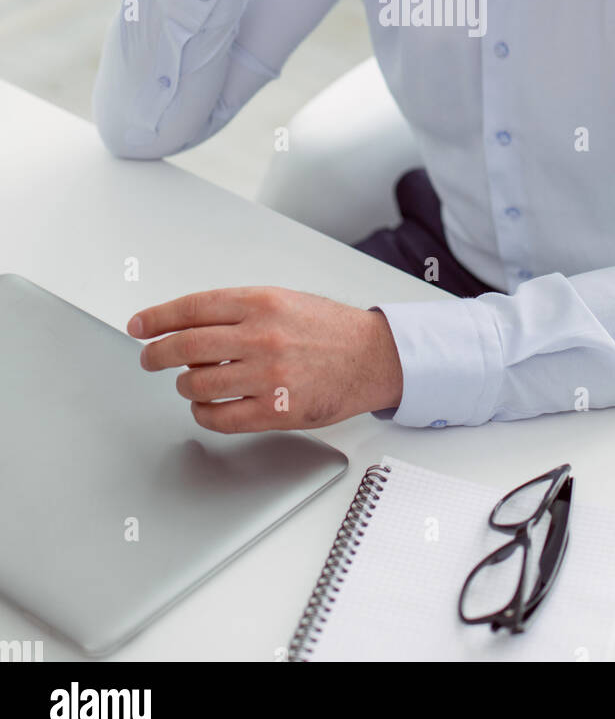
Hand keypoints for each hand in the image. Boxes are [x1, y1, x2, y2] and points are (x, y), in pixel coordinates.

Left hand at [127, 286, 402, 431]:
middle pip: (185, 347)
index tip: (139, 327)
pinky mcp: (276, 411)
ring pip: (197, 385)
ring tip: (189, 383)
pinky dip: (203, 413)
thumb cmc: (328, 328)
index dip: (157, 319)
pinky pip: (219, 418)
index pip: (192, 309)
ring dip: (184, 385)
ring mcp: (268, 376)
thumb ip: (237, 310)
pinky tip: (206, 406)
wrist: (372, 357)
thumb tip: (186, 325)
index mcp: (260, 302)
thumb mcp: (282, 300)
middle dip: (156, 355)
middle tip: (148, 359)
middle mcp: (261, 336)